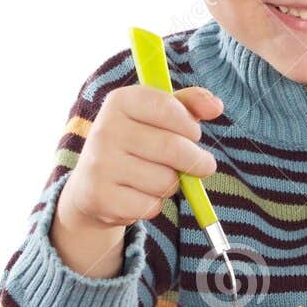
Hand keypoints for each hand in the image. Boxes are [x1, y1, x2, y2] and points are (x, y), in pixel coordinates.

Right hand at [51, 83, 221, 277]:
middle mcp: (104, 129)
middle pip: (172, 148)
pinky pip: (151, 206)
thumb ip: (190, 104)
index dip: (190, 125)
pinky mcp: (101, 198)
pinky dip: (155, 204)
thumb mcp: (160, 116)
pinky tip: (139, 196)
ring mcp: (100, 165)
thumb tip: (216, 107)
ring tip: (157, 178)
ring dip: (173, 184)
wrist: (90, 186)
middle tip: (202, 165)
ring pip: (166, 181)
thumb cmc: (136, 144)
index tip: (194, 134)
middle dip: (196, 160)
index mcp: (119, 101)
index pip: (168, 107)